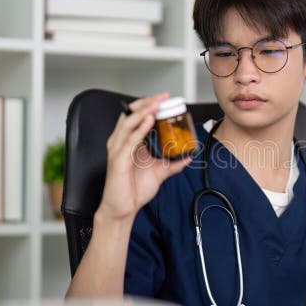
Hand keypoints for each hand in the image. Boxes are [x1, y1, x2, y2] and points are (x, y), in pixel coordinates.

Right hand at [96, 92, 191, 223]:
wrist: (123, 209)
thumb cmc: (134, 190)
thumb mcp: (159, 172)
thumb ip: (173, 164)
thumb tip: (188, 157)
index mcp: (128, 142)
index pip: (136, 116)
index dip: (148, 105)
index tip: (164, 99)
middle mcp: (121, 142)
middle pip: (130, 114)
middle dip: (146, 102)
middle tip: (162, 97)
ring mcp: (118, 150)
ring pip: (128, 123)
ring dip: (143, 111)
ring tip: (156, 104)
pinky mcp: (118, 159)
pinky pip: (129, 139)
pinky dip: (140, 128)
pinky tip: (149, 120)